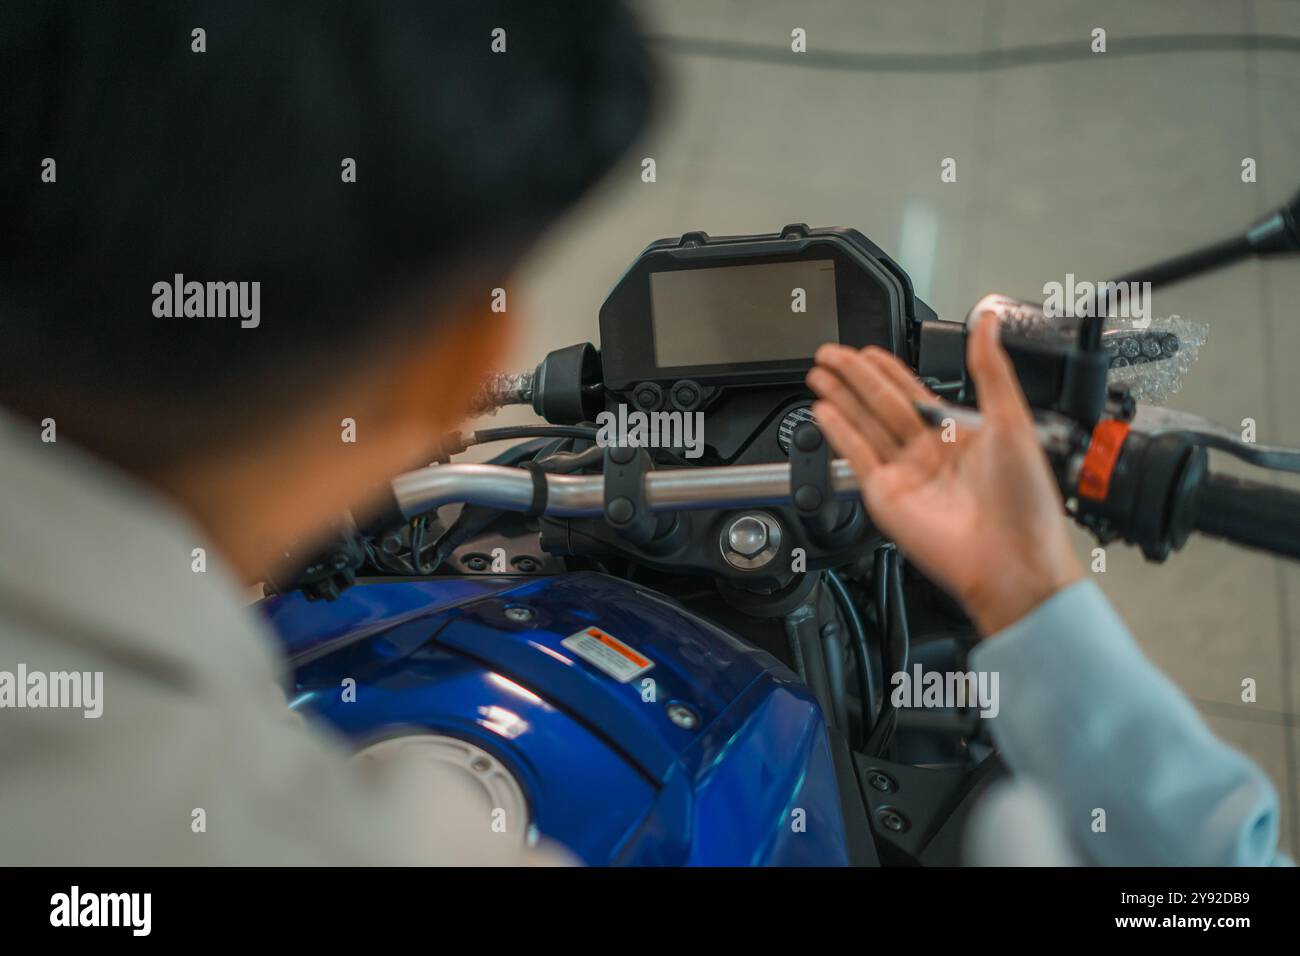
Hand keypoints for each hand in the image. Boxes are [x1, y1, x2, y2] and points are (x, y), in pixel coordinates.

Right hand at [806, 307, 1082, 635]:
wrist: (1013, 559)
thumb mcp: (1013, 419)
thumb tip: (988, 321)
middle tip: (830, 354)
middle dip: (854, 377)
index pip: (915, 392)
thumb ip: (990, 368)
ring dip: (841, 398)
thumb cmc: (1025, 501)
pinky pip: (858, 456)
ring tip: (818, 374)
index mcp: (962, 433)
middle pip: (883, 404)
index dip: (889, 369)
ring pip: (865, 425)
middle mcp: (931, 453)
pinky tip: (823, 410)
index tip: (868, 351)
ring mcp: (906, 474)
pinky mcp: (887, 496)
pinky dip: (839, 433)